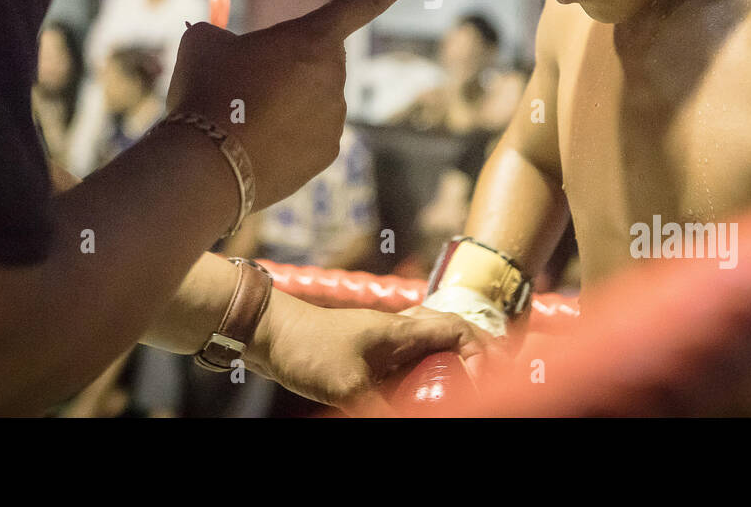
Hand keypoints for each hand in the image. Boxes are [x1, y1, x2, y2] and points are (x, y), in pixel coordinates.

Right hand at [165, 0, 435, 208]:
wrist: (204, 168)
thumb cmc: (203, 93)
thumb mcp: (202, 44)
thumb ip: (221, 35)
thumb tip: (219, 41)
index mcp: (312, 37)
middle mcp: (334, 75)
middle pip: (317, 58)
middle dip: (289, 65)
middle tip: (242, 84)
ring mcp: (335, 117)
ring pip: (311, 98)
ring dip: (283, 102)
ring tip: (240, 118)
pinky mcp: (328, 153)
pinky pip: (308, 133)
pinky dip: (285, 136)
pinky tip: (254, 145)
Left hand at [248, 296, 495, 413]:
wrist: (266, 332)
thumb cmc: (307, 350)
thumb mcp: (349, 389)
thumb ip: (385, 411)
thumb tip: (409, 423)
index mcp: (400, 329)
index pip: (458, 329)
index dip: (481, 353)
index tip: (481, 383)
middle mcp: (396, 328)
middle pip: (450, 331)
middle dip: (473, 355)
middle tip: (483, 384)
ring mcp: (380, 336)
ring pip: (428, 340)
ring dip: (448, 360)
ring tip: (456, 388)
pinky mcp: (365, 348)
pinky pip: (406, 353)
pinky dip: (421, 368)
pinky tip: (416, 390)